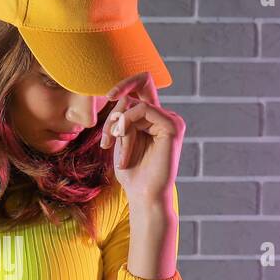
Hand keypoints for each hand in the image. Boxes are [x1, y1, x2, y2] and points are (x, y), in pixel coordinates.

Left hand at [99, 70, 184, 207]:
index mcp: (154, 118)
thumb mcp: (121, 138)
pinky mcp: (173, 126)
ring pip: (134, 105)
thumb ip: (122, 117)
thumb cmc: (132, 172)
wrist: (144, 195)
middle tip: (106, 141)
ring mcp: (171, 120)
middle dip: (113, 117)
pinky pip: (144, 109)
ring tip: (114, 148)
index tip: (109, 95)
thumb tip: (120, 97)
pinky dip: (127, 126)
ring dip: (118, 127)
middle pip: (132, 97)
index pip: (142, 85)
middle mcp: (165, 116)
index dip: (126, 83)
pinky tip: (123, 146)